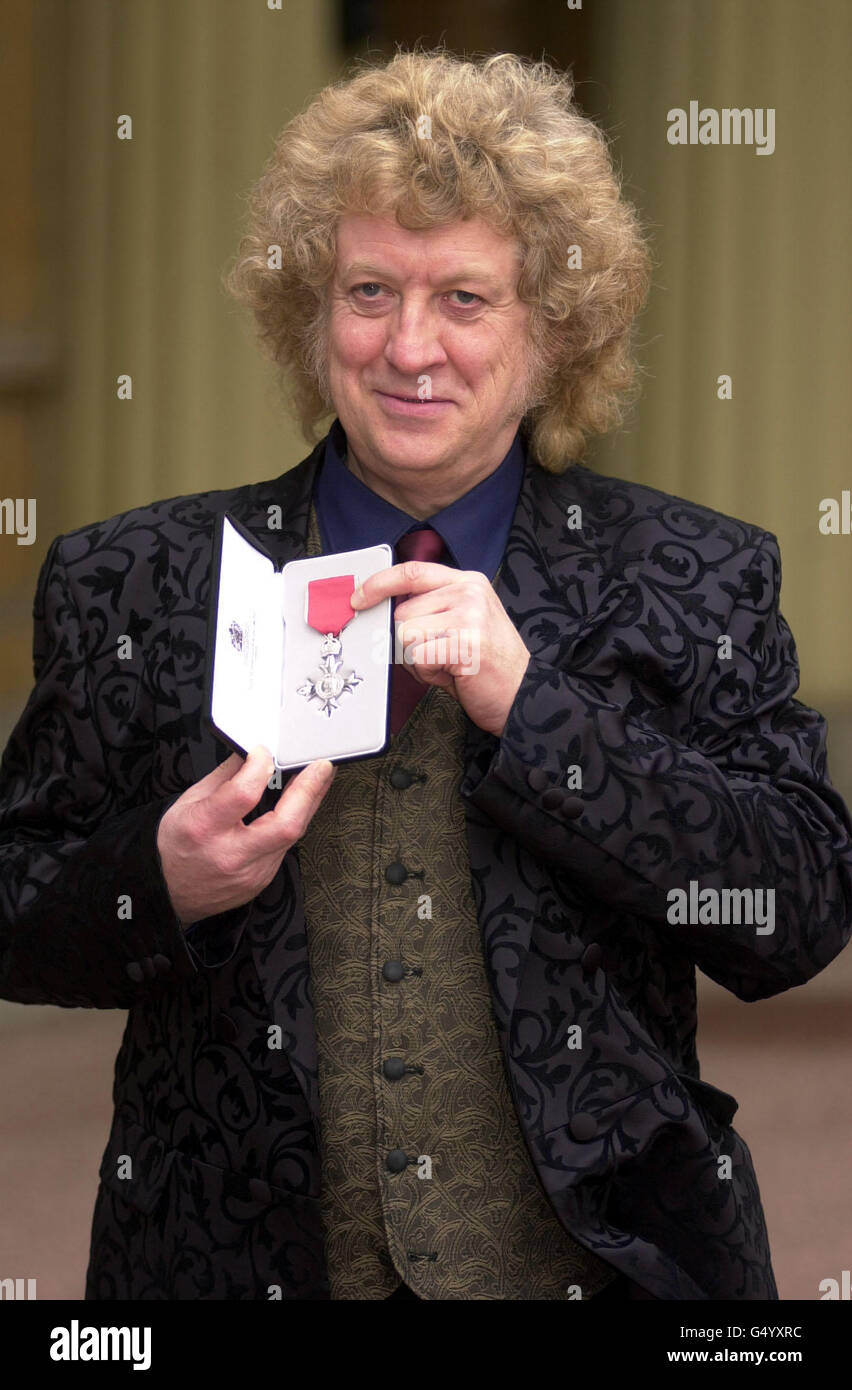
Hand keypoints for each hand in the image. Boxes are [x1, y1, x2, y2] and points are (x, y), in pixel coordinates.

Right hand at [156, 746, 335, 926]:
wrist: (167, 893)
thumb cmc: (175, 847)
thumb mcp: (188, 803)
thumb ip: (224, 776)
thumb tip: (249, 753)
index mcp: (204, 828)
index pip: (243, 793)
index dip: (259, 767)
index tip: (265, 753)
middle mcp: (230, 854)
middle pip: (285, 824)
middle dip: (309, 790)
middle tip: (321, 767)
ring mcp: (250, 873)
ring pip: (293, 835)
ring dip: (309, 803)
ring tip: (316, 780)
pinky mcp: (262, 881)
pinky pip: (285, 847)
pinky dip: (293, 823)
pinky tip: (297, 807)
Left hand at [351, 560, 530, 737]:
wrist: (525, 695)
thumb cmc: (487, 666)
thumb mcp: (461, 624)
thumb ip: (430, 610)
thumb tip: (382, 610)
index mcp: (468, 582)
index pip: (412, 572)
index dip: (379, 583)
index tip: (359, 598)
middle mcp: (469, 593)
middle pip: (402, 612)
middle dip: (409, 642)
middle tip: (440, 655)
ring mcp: (470, 615)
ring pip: (406, 635)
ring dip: (418, 659)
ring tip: (449, 664)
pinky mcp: (466, 642)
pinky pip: (418, 657)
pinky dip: (428, 673)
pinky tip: (454, 674)